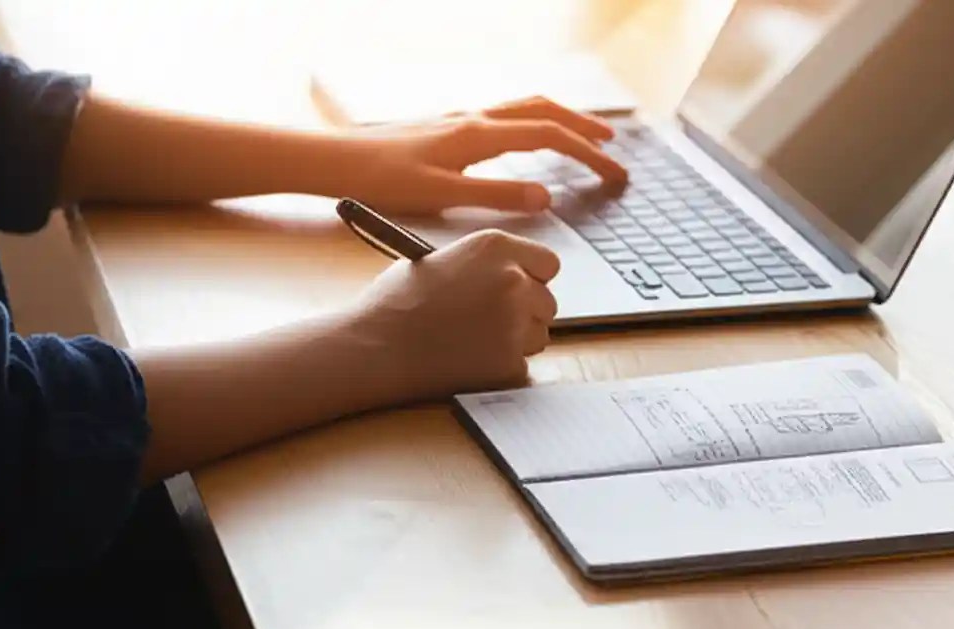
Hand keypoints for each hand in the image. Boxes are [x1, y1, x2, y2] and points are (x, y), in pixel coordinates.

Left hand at [337, 96, 627, 214]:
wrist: (337, 161)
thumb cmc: (383, 181)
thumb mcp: (442, 196)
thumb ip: (496, 197)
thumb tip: (546, 197)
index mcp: (479, 135)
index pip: (549, 137)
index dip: (588, 154)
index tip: (614, 173)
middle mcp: (475, 119)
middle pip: (546, 112)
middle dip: (585, 129)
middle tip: (615, 149)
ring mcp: (463, 120)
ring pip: (527, 107)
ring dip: (563, 118)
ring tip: (588, 134)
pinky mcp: (451, 127)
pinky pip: (508, 114)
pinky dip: (536, 120)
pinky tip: (533, 136)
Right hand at [344, 229, 560, 401]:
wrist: (373, 348)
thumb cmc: (394, 303)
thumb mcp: (437, 261)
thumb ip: (480, 266)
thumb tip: (508, 275)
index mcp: (494, 247)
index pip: (548, 263)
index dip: (533, 277)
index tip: (521, 288)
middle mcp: (513, 280)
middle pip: (548, 301)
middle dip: (527, 313)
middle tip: (491, 322)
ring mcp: (515, 323)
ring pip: (539, 335)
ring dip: (516, 341)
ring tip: (472, 342)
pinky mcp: (510, 363)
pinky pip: (522, 366)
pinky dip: (501, 369)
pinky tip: (467, 363)